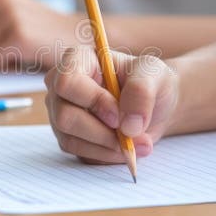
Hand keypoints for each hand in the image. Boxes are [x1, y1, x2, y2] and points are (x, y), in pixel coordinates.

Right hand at [44, 45, 179, 162]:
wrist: (155, 107)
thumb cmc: (151, 82)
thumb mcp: (155, 75)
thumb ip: (142, 91)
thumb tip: (127, 125)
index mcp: (77, 60)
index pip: (68, 82)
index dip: (93, 102)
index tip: (119, 116)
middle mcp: (61, 86)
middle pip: (64, 116)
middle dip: (101, 132)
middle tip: (132, 135)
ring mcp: (60, 113)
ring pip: (70, 139)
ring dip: (107, 146)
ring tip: (137, 143)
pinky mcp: (68, 137)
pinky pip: (80, 154)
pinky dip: (106, 155)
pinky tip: (125, 148)